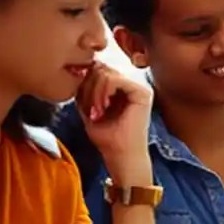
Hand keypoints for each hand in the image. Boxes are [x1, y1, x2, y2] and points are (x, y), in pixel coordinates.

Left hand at [76, 63, 153, 184]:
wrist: (120, 155)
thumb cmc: (106, 137)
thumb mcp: (88, 106)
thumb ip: (85, 88)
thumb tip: (80, 69)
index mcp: (120, 88)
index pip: (97, 70)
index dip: (85, 83)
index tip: (84, 105)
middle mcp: (131, 85)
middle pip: (101, 69)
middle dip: (88, 88)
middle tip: (90, 109)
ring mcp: (138, 87)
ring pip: (105, 72)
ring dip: (94, 92)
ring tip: (96, 111)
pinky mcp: (142, 92)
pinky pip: (114, 79)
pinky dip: (102, 92)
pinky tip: (104, 107)